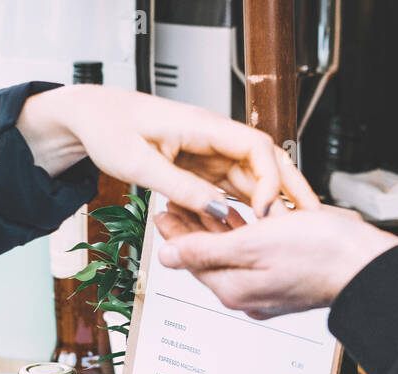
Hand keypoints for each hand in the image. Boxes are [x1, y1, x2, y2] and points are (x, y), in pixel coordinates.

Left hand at [17, 85, 317, 219]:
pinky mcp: (204, 166)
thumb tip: (217, 213)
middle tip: (305, 223)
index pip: (258, 146)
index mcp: (203, 126)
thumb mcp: (141, 164)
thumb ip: (182, 189)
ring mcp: (211, 153)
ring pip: (253, 180)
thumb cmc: (109, 127)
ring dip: (271, 205)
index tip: (270, 211)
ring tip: (289, 234)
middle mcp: (214, 138)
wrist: (91, 116)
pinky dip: (247, 208)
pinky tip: (257, 231)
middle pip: (265, 165)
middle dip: (288, 194)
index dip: (272, 179)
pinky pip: (233, 188)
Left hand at [154, 204, 397, 317]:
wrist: (363, 264)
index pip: (191, 259)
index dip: (174, 232)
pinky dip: (245, 235)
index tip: (162, 209)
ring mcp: (268, 288)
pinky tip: (245, 219)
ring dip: (217, 229)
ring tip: (205, 205)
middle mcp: (248, 294)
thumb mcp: (252, 244)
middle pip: (209, 257)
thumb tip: (168, 257)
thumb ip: (206, 250)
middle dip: (192, 228)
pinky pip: (256, 256)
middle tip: (177, 202)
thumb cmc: (318, 254)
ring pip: (233, 254)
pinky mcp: (286, 279)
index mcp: (234, 288)